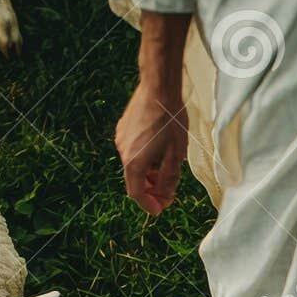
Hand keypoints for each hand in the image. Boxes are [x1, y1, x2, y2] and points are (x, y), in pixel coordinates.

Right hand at [116, 82, 187, 214]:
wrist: (159, 88)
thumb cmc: (171, 121)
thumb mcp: (176, 154)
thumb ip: (169, 179)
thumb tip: (164, 197)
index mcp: (135, 163)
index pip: (137, 194)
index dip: (149, 205)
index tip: (160, 208)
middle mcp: (123, 153)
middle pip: (134, 180)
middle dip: (150, 189)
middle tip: (167, 190)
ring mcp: (120, 140)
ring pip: (133, 166)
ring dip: (147, 173)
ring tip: (165, 169)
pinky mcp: (122, 129)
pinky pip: (131, 151)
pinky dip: (143, 159)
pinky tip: (157, 150)